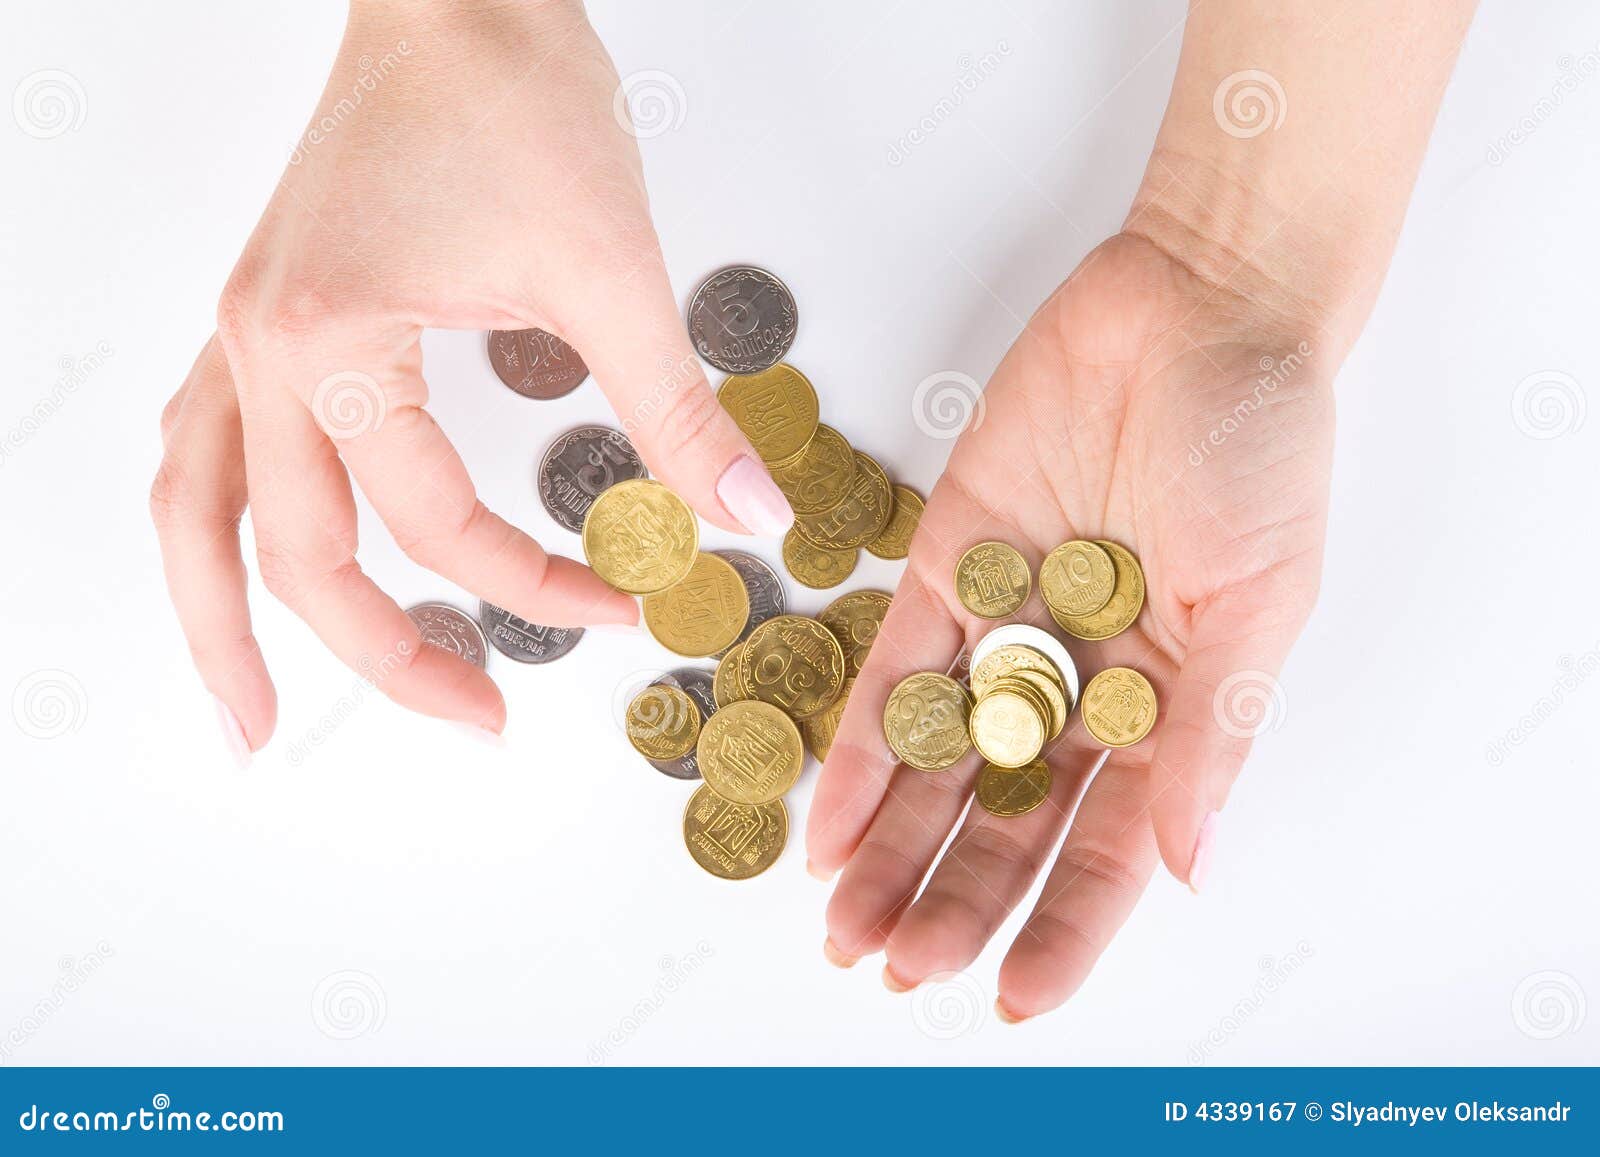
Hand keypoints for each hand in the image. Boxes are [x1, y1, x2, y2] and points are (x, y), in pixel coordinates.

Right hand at [150, 1, 791, 756]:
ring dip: (219, 616)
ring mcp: (248, 328)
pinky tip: (250, 557)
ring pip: (196, 507)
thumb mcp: (613, 271)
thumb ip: (679, 413)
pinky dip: (219, 518)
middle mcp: (261, 345)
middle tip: (464, 722)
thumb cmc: (510, 94)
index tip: (624, 602)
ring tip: (249, 710)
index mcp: (330, 341)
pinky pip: (207, 440)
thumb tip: (746, 518)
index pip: (432, 522)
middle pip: (285, 556)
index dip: (537, 583)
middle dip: (375, 659)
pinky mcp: (269, 311)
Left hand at [805, 231, 1332, 1018]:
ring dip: (891, 847)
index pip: (1107, 849)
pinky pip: (896, 669)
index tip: (1013, 1001)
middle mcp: (1080, 680)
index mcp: (1168, 707)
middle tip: (893, 974)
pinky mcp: (948, 562)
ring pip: (942, 761)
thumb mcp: (1260, 602)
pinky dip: (862, 745)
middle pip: (1007, 818)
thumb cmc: (1259, 445)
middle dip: (951, 899)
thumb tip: (1191, 866)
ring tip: (843, 928)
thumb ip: (1215, 730)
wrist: (1195, 308)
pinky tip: (826, 820)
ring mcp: (1008, 625)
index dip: (1063, 930)